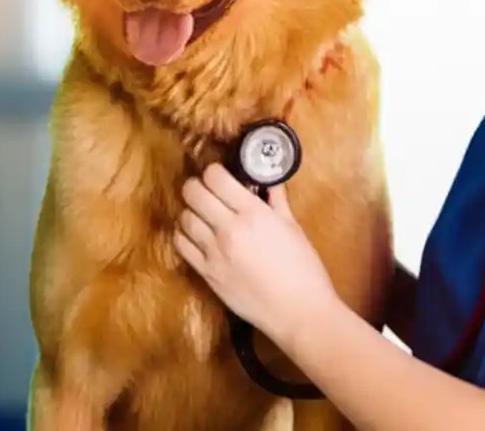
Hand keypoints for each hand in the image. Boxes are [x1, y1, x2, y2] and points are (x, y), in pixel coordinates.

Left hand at [173, 162, 338, 347]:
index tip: (220, 175)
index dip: (214, 171)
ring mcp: (214, 253)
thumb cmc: (303, 269)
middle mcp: (228, 229)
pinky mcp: (206, 274)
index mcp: (253, 213)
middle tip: (206, 191)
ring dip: (190, 211)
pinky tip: (195, 235)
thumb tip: (268, 180)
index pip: (215, 177)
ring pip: (183, 218)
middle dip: (197, 186)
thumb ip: (277, 200)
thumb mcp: (293, 227)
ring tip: (202, 214)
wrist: (298, 311)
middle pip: (193, 192)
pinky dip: (184, 235)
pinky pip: (181, 246)